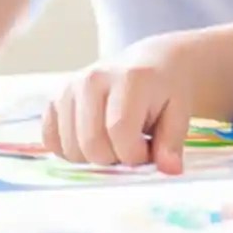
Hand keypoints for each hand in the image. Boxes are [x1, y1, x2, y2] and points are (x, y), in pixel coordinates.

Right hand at [41, 54, 190, 174]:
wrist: (149, 63)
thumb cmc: (165, 89)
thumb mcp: (180, 112)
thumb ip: (172, 141)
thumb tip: (169, 169)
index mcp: (128, 78)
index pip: (120, 132)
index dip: (134, 154)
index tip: (148, 151)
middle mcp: (92, 79)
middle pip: (92, 144)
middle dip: (114, 159)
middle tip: (131, 147)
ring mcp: (69, 88)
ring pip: (71, 148)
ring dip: (94, 157)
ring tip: (114, 140)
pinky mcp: (54, 99)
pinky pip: (52, 140)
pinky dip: (71, 150)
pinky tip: (92, 139)